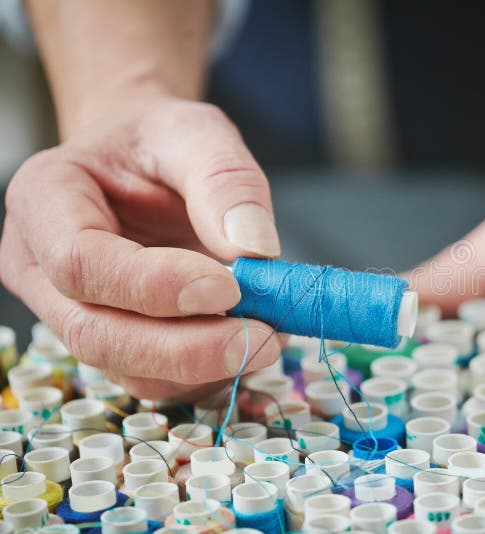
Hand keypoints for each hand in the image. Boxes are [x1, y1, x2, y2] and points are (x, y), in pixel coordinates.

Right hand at [0, 98, 283, 399]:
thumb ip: (225, 179)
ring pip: (128, 370)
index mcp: (44, 200)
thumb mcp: (196, 132)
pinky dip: (208, 374)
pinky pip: (156, 380)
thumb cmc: (160, 143)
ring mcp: (74, 314)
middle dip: (185, 348)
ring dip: (203, 368)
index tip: (230, 286)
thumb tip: (255, 249)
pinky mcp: (115, 342)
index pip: (80, 262)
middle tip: (261, 338)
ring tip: (266, 338)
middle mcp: (43, 268)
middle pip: (97, 334)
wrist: (147, 164)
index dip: (154, 285)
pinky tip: (250, 346)